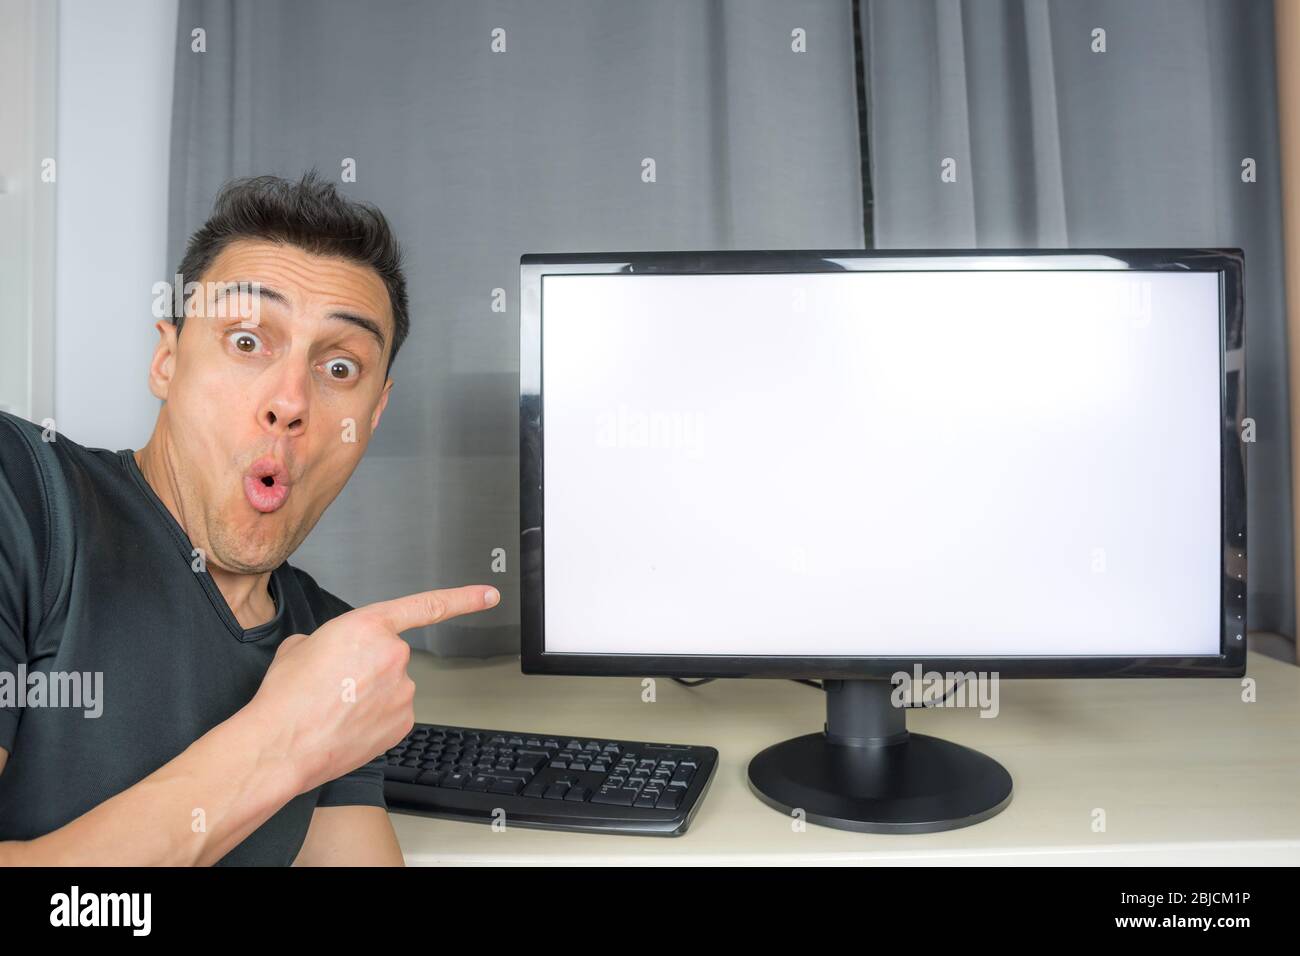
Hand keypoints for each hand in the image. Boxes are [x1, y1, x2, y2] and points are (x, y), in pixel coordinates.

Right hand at [247, 584, 499, 793]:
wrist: (282, 746)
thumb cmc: (287, 698)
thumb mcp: (300, 646)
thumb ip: (331, 638)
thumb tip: (334, 653)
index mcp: (370, 626)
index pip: (428, 606)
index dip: (463, 598)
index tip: (488, 595)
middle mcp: (395, 656)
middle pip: (390, 656)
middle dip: (367, 669)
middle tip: (333, 685)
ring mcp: (403, 692)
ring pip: (391, 687)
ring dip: (369, 695)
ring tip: (333, 708)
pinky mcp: (403, 723)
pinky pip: (392, 714)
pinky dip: (373, 719)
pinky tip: (346, 725)